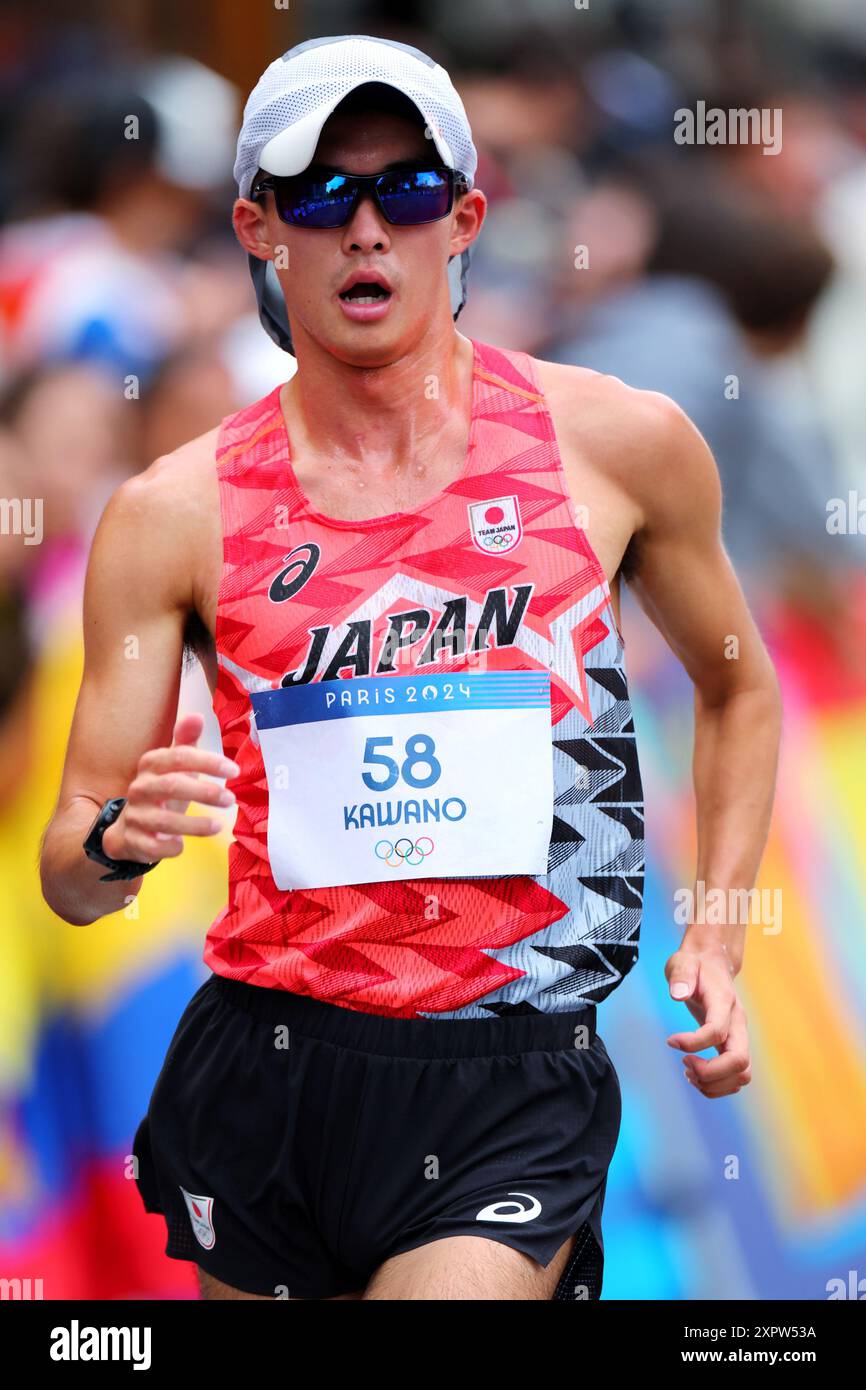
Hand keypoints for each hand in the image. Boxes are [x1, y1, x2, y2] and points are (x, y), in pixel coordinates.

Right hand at [101, 712, 239, 864]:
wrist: (128, 829)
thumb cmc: (161, 793)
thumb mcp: (174, 767)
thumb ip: (186, 742)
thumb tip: (198, 716)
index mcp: (151, 764)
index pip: (179, 757)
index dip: (208, 762)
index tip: (234, 770)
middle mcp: (140, 788)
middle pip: (172, 786)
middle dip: (205, 792)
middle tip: (230, 799)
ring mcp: (135, 815)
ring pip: (164, 821)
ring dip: (195, 825)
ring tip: (218, 826)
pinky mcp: (133, 840)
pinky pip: (153, 846)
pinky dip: (170, 848)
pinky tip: (182, 846)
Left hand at [664, 943, 751, 1097]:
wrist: (712, 963)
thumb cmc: (696, 965)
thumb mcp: (683, 962)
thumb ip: (681, 976)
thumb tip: (678, 994)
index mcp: (725, 1003)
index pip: (717, 1031)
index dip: (693, 1043)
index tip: (671, 1041)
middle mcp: (738, 1023)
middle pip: (739, 1061)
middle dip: (710, 1072)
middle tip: (684, 1064)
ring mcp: (739, 1037)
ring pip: (742, 1075)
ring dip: (714, 1083)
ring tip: (688, 1072)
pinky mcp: (734, 1046)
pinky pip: (736, 1076)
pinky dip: (717, 1084)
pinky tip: (695, 1073)